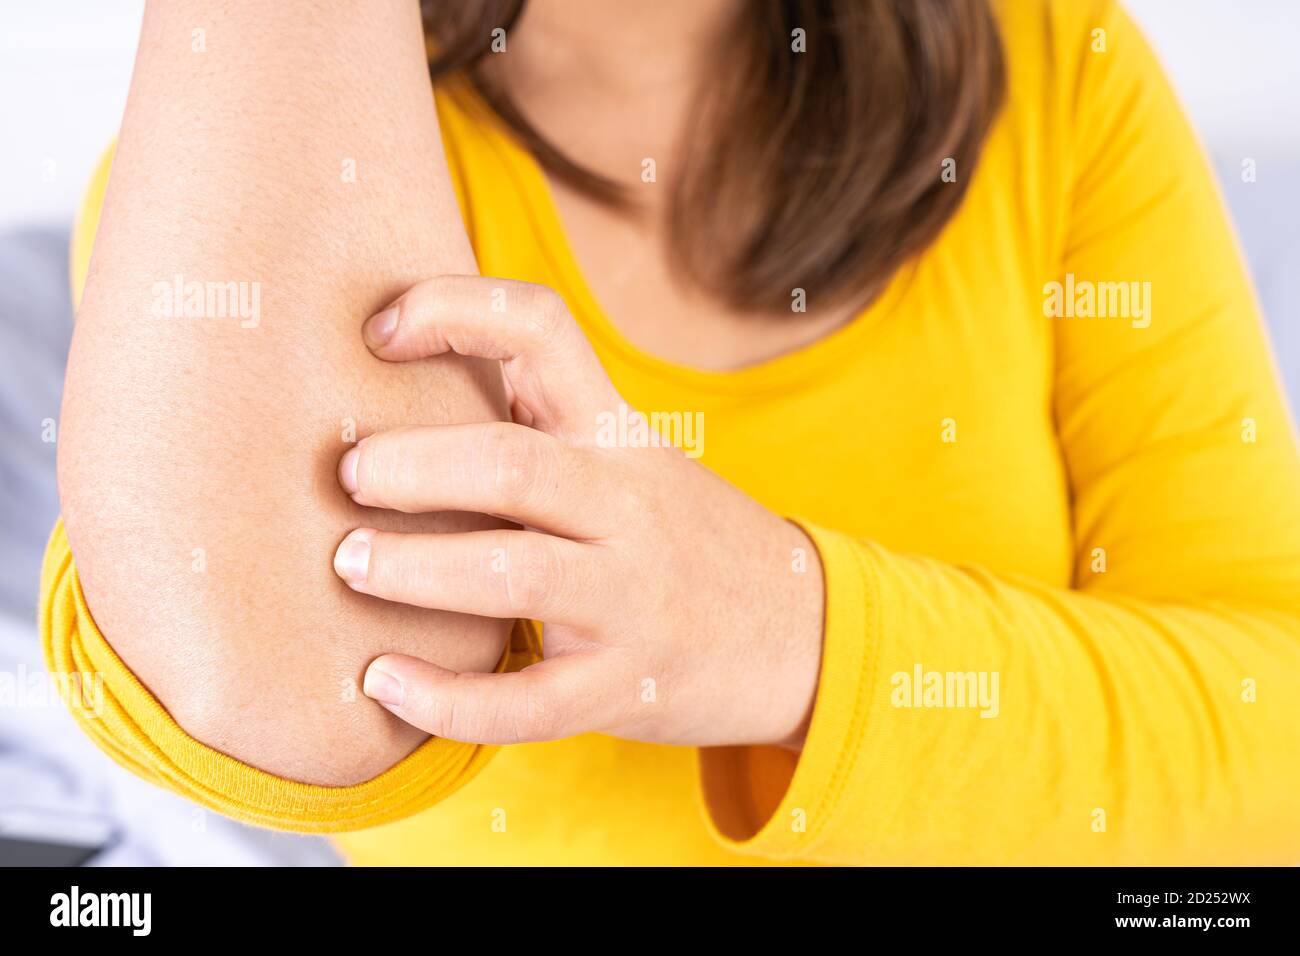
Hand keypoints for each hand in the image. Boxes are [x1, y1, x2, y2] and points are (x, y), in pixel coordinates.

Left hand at [333, 276, 824, 747]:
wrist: (808, 631)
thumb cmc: (690, 538)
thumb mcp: (636, 462)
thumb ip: (547, 431)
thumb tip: (403, 400)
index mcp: (621, 435)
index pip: (543, 329)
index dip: (453, 309)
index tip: (377, 331)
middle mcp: (628, 504)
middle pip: (512, 463)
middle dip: (413, 466)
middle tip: (347, 476)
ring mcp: (632, 598)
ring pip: (515, 576)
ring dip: (414, 569)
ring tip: (349, 566)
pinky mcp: (624, 685)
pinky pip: (527, 702)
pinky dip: (444, 699)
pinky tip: (383, 681)